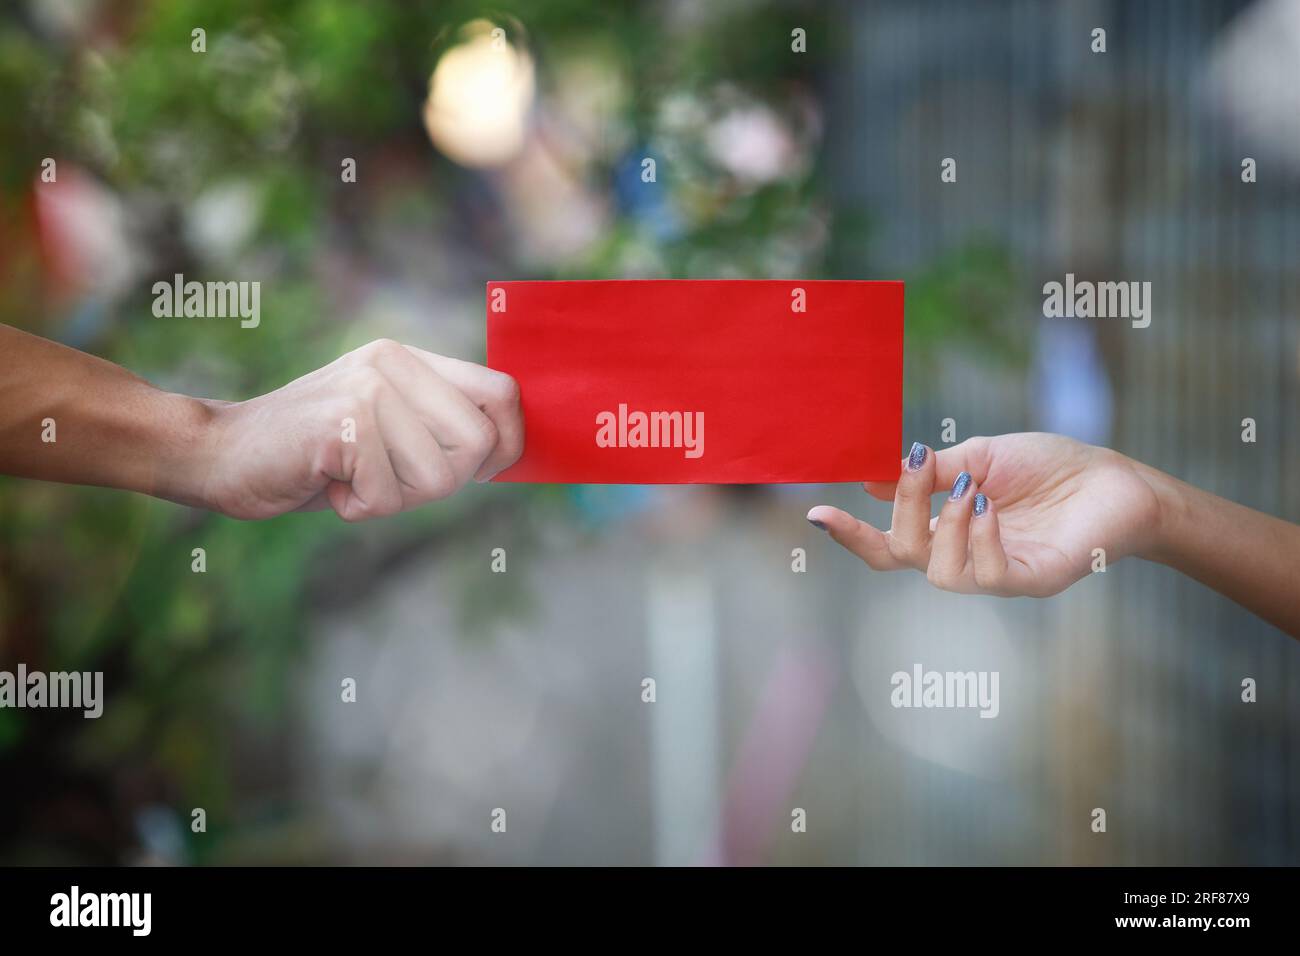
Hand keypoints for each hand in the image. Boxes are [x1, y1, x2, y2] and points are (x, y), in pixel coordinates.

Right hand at [195, 339, 523, 520]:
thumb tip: (510, 450)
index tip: (489, 470)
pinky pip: (388, 496)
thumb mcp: (386, 426)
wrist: (221, 454)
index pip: (502, 392)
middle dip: (445, 480)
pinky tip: (328, 483)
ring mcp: (367, 391)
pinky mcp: (342, 427)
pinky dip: (359, 507)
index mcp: (409, 359)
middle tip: (392, 477)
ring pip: (438, 477)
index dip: (510, 440)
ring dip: (395, 496)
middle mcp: (392, 364)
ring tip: (353, 477)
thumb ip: (438, 426)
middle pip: (478, 443)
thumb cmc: (314, 455)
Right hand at [807, 433, 1162, 596]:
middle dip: (901, 510)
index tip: (816, 513)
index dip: (850, 535)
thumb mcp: (979, 457)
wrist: (1116, 479)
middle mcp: (964, 559)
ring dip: (943, 526)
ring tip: (968, 488)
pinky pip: (989, 573)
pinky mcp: (1033, 580)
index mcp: (946, 532)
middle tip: (917, 467)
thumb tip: (871, 476)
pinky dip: (980, 538)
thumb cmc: (1049, 467)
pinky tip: (988, 506)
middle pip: (903, 555)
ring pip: (941, 573)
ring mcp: (998, 574)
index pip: (887, 545)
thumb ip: (929, 472)